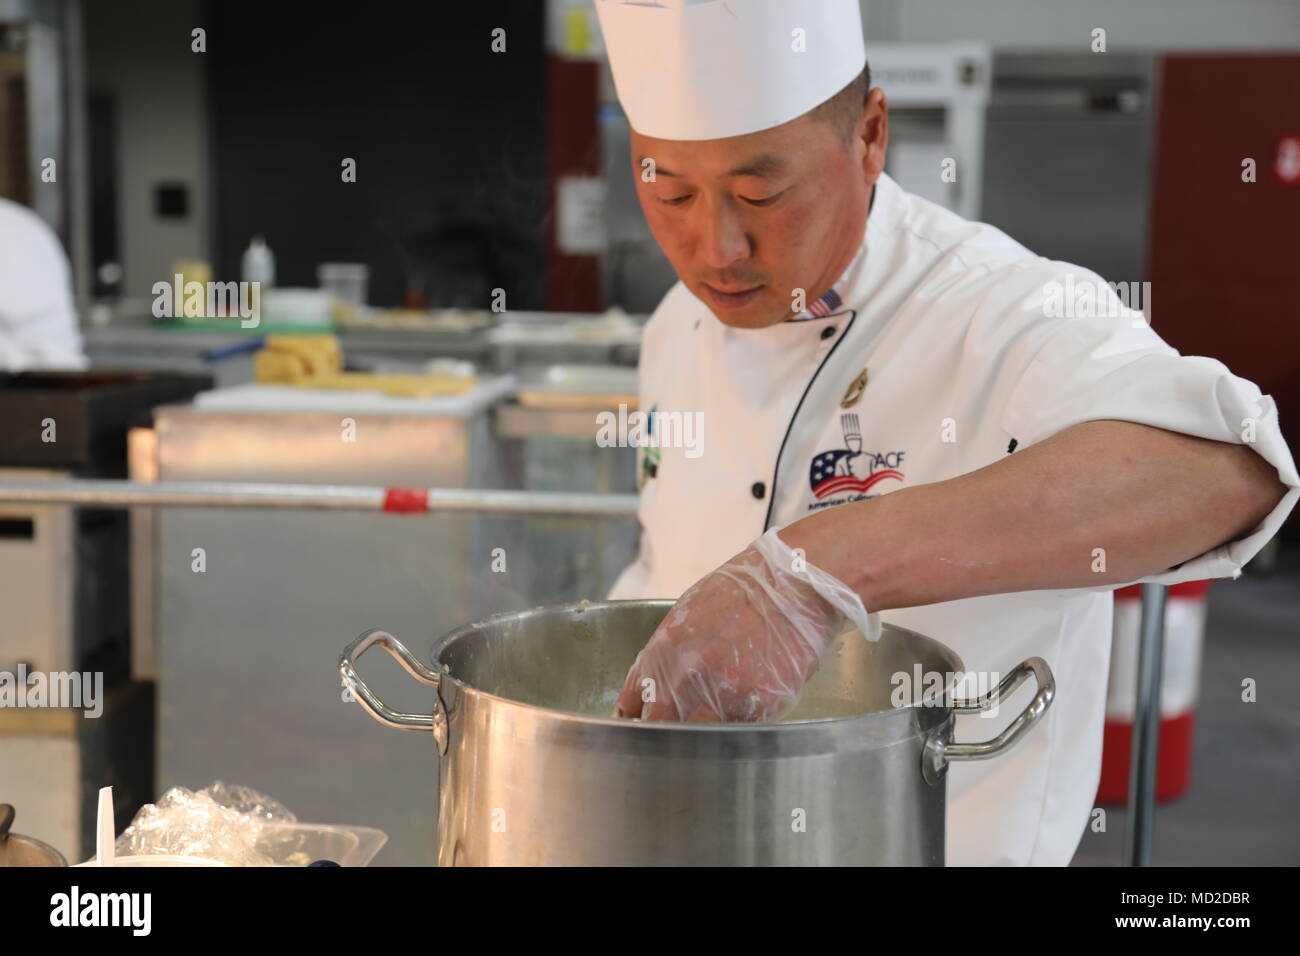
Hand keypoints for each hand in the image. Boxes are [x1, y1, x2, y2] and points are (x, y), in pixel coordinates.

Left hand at [615, 527, 877, 721]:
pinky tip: (737, 711)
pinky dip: (732, 727)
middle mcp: (690, 671)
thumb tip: (647, 683)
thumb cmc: (745, 589)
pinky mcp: (758, 703)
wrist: (795, 582)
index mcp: (667, 646)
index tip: (638, 722)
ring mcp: (724, 690)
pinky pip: (735, 729)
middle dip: (661, 729)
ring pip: (697, 733)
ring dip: (697, 734)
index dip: (634, 715)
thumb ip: (666, 650)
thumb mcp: (690, 610)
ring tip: (706, 726)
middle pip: (660, 723)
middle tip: (667, 733)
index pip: (633, 699)